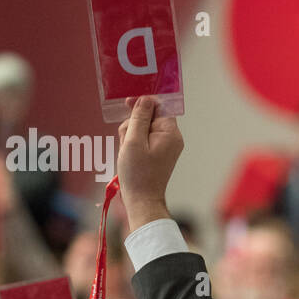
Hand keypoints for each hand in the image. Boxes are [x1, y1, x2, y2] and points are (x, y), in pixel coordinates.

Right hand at [116, 96, 182, 230]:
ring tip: (126, 152)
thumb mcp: (134, 141)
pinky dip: (132, 143)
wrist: (141, 200)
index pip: (160, 107)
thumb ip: (139, 117)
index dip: (143, 103)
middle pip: (149, 117)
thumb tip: (146, 99)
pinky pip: (143, 139)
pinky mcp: (157, 153)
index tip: (127, 103)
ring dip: (130, 135)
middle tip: (126, 141)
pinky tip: (127, 154)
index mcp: (170, 133)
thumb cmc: (137, 173)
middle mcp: (171, 138)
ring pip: (143, 128)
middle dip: (133, 124)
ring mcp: (165, 146)